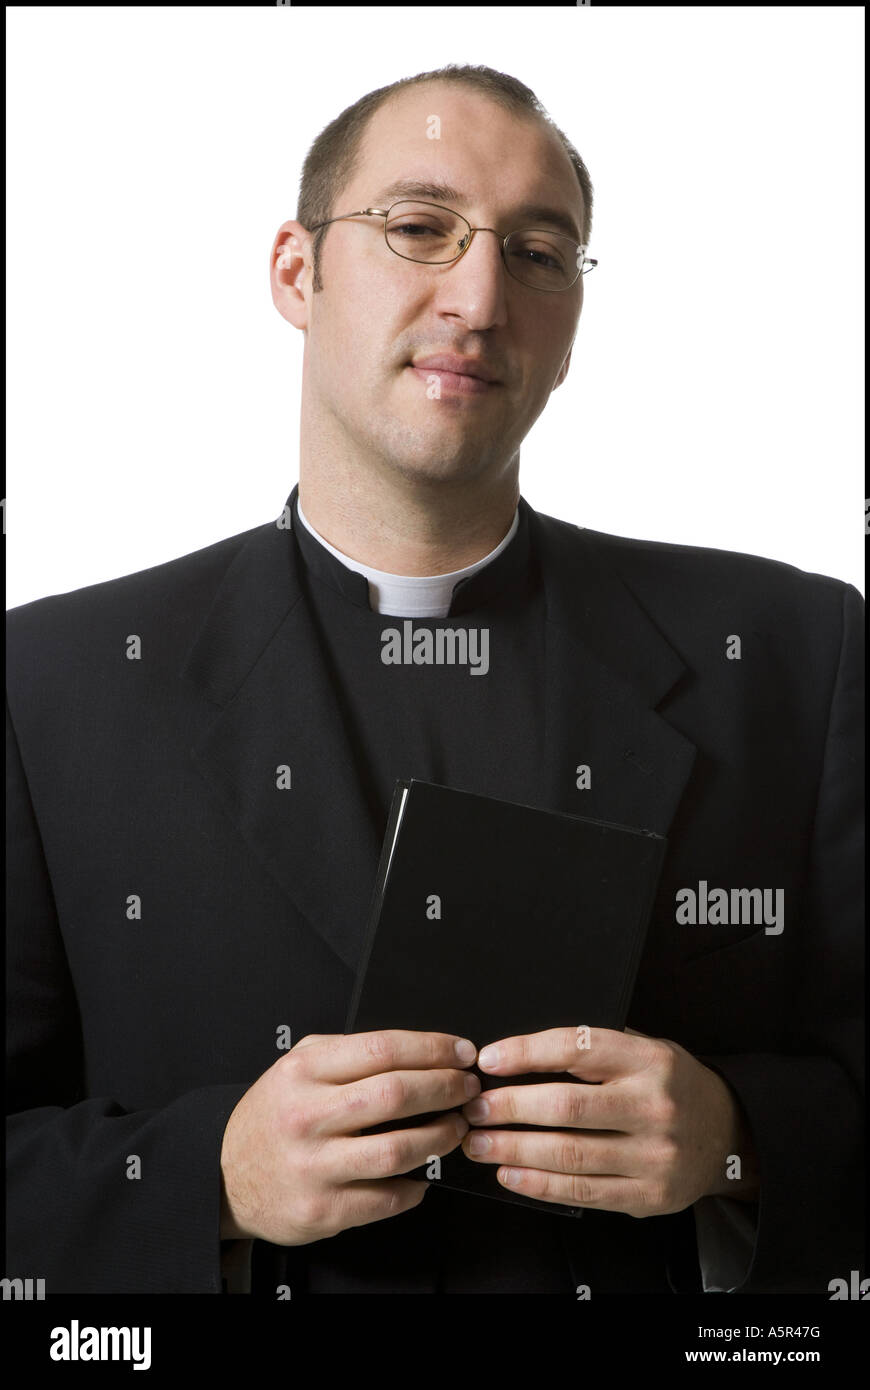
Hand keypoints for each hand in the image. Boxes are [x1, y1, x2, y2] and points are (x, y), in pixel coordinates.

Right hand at [219, 1030, 479, 1244]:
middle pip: (395, 1094)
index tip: (461, 1053)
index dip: (433, 1049)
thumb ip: (350, 1054)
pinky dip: (415, 1186)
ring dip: (440, 1137)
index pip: (383, 1049)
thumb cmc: (274, 1116)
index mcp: (304, 1071)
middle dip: (445, 1088)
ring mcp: (313, 1165)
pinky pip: (386, 1197)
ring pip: (397, 1149)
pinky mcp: (322, 1208)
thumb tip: (423, 1050)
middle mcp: (306, 1116)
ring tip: (454, 1128)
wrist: (226, 1175)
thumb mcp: (298, 1067)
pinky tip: (423, 1174)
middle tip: (467, 1089)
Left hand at [459, 1025, 760, 1214]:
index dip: (526, 1053)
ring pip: (568, 1154)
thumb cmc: (671, 1085)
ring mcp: (653, 1156)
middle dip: (509, 1108)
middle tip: (474, 1107)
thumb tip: (518, 1053)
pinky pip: (582, 1192)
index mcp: (649, 1061)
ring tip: (479, 1142)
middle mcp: (653, 1107)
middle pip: (565, 1107)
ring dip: (513, 1150)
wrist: (727, 1133)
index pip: (577, 1049)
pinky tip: (510, 1173)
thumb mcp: (646, 1049)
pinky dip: (538, 1184)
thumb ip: (595, 1048)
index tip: (488, 1059)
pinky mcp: (647, 1196)